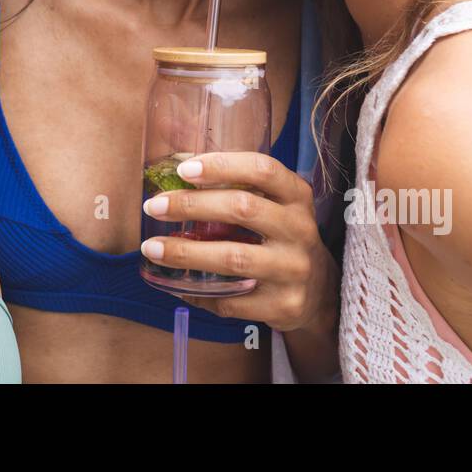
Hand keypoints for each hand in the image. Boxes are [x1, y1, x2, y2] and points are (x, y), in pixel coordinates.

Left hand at [140, 151, 336, 333]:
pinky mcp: (284, 305)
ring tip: (152, 248)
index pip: (262, 169)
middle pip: (242, 209)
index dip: (222, 165)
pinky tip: (177, 284)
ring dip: (186, 253)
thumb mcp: (274, 205)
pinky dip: (199, 292)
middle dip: (191, 205)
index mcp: (297, 196)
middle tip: (154, 206)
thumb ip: (237, 186)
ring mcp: (294, 270)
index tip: (184, 170)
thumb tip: (178, 167)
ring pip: (233, 258)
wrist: (319, 291)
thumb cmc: (280, 237)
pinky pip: (231, 300)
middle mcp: (300, 230)